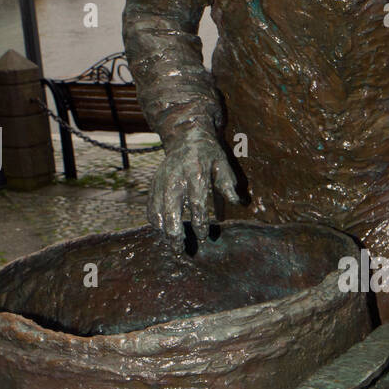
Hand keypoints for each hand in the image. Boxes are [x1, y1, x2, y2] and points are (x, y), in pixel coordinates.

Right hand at [148, 127, 240, 252]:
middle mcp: (175, 179)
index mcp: (195, 173)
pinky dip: (155, 221)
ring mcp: (161, 182)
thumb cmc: (208, 155)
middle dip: (174, 233)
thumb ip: (227, 183)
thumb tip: (238, 202)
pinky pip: (150, 207)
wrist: (186, 137)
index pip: (197, 202)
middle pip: (171, 210)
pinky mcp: (154, 185)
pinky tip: (162, 232)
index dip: (199, 222)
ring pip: (157, 211)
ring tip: (172, 245)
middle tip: (180, 250)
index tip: (203, 236)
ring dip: (163, 231)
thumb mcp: (222, 164)